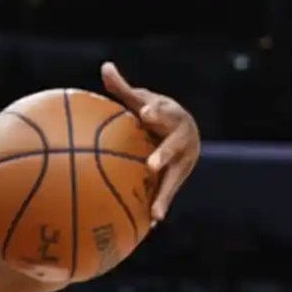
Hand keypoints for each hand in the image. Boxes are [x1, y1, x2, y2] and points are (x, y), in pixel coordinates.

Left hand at [101, 62, 200, 222]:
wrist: (186, 130)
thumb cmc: (156, 114)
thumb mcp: (142, 101)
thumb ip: (124, 88)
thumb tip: (105, 67)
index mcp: (170, 117)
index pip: (164, 112)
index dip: (157, 112)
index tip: (148, 112)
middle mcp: (181, 140)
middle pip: (174, 147)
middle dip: (164, 156)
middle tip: (152, 165)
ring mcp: (183, 161)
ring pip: (175, 178)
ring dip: (166, 194)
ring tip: (156, 213)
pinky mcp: (178, 177)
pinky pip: (169, 193)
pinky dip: (161, 207)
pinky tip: (149, 224)